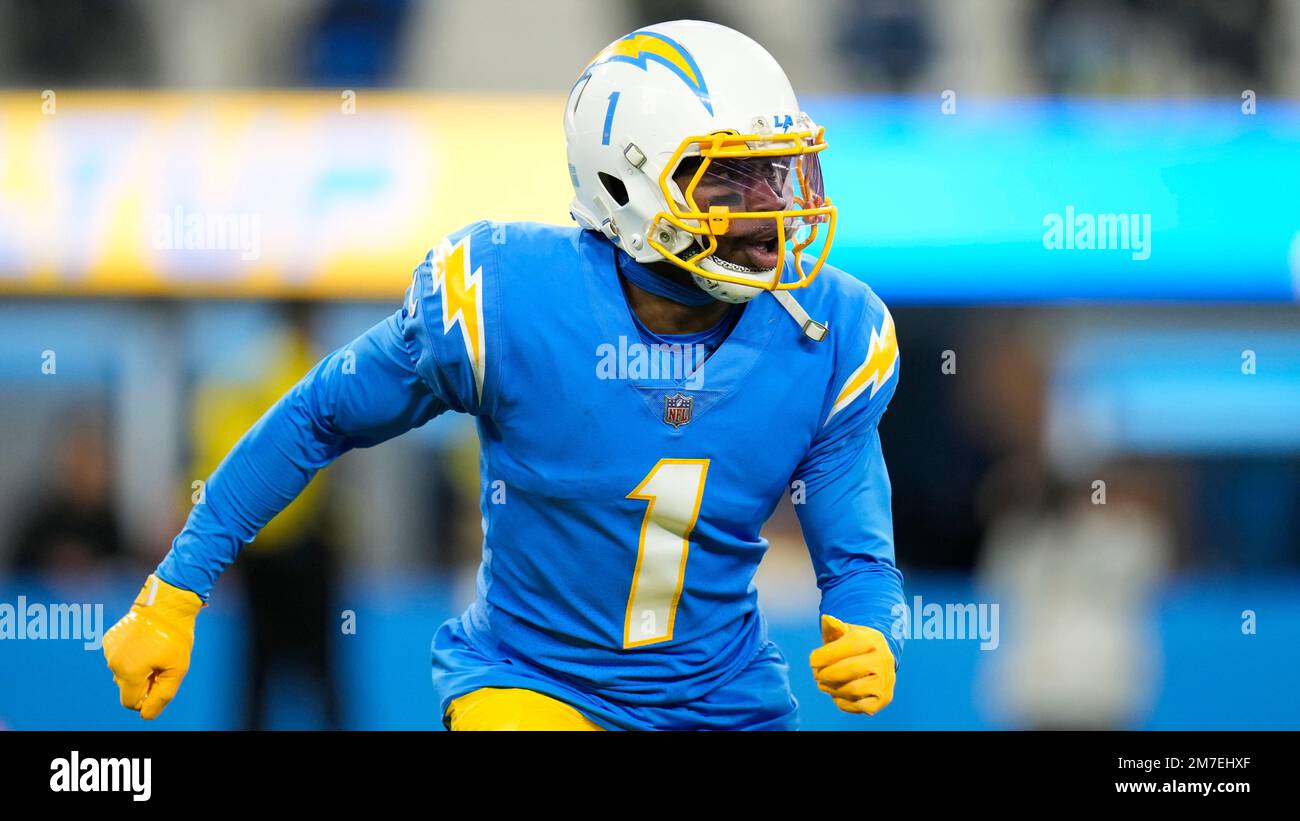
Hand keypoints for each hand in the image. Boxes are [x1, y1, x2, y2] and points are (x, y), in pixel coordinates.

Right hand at [103, 575, 203, 719]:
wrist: (165, 604)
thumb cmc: (174, 637)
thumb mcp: (176, 669)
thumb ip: (162, 695)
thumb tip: (145, 715)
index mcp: (128, 672)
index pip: (130, 702)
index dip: (146, 697)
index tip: (160, 681)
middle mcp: (113, 663)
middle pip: (126, 686)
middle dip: (143, 681)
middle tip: (161, 663)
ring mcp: (108, 650)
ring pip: (122, 672)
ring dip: (137, 668)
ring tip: (154, 650)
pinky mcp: (109, 639)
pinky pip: (119, 656)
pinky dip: (131, 655)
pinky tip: (144, 641)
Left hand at [809, 614, 895, 715]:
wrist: (877, 659)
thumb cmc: (854, 645)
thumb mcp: (845, 632)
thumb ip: (834, 627)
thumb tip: (826, 619)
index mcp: (872, 640)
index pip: (846, 647)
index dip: (824, 655)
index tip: (812, 661)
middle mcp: (883, 660)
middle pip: (848, 669)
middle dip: (826, 673)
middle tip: (816, 674)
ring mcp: (886, 680)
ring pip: (852, 689)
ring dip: (832, 688)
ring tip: (823, 683)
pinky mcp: (884, 698)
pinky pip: (860, 706)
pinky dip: (844, 703)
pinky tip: (837, 694)